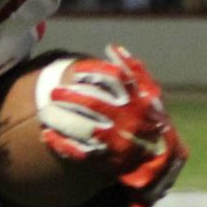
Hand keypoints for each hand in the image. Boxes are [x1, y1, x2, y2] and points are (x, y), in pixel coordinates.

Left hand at [37, 46, 186, 206]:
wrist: (160, 156)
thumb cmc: (150, 118)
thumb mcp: (150, 93)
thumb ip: (134, 70)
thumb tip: (112, 48)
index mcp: (138, 100)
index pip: (114, 80)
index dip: (93, 74)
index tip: (76, 72)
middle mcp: (128, 119)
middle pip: (94, 105)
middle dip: (71, 98)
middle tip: (53, 93)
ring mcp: (118, 140)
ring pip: (84, 129)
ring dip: (62, 121)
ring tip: (46, 113)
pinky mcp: (108, 158)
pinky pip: (81, 152)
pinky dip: (63, 144)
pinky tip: (48, 136)